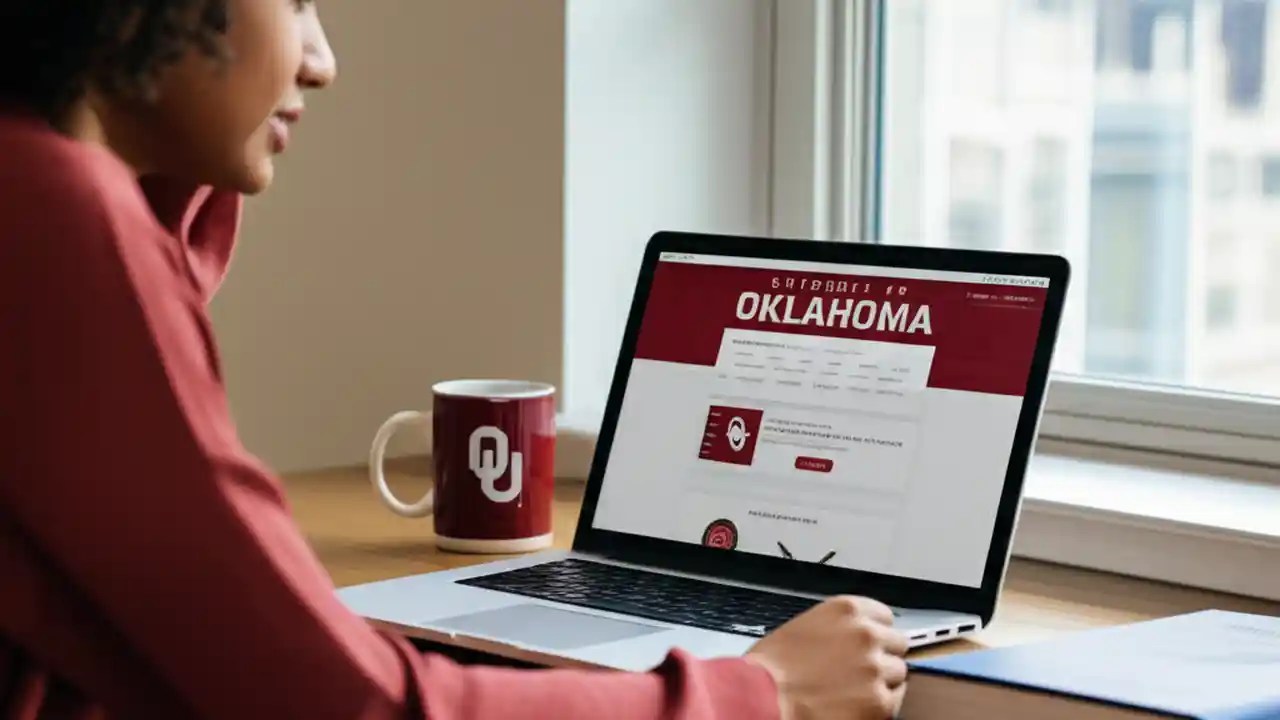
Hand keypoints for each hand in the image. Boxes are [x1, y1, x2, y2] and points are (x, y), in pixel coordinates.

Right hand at [746, 596, 908, 719]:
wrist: (762, 699)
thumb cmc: (770, 668)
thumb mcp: (804, 628)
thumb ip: (837, 628)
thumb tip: (855, 640)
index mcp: (847, 610)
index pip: (885, 616)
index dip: (875, 632)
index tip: (867, 644)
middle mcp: (867, 635)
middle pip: (897, 643)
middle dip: (881, 656)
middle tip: (857, 670)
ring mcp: (876, 669)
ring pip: (898, 673)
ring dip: (882, 681)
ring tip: (853, 690)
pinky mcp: (880, 703)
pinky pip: (895, 700)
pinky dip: (879, 704)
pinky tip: (855, 704)